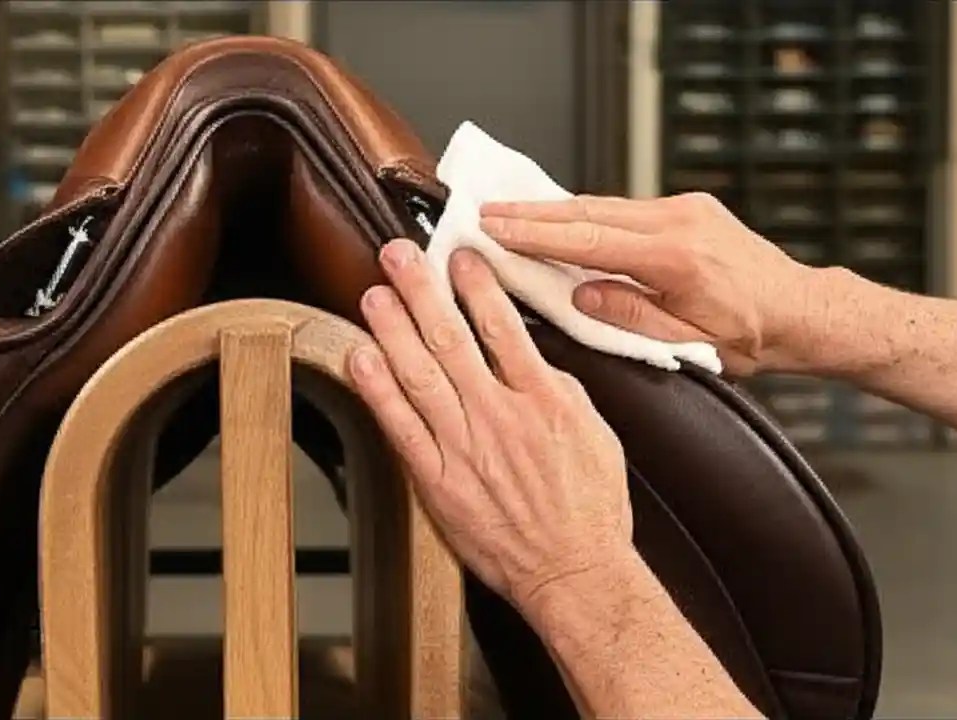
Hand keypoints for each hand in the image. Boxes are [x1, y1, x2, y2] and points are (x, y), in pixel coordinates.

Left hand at [347, 238, 633, 610]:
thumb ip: (559, 390)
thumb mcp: (595, 433)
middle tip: (398, 254)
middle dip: (421, 289)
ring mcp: (464, 448)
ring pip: (419, 373)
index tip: (460, 257)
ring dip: (393, 327)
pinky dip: (378, 389)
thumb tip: (530, 357)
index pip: (502, 326)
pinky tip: (361, 357)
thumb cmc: (591, 511)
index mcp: (543, 399)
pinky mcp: (438, 481)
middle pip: (451, 337)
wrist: (575, 571)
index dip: (476, 285)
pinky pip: (401, 427)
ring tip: (375, 293)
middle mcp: (499, 416)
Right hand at [479, 192, 820, 375]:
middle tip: (484, 210)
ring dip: (555, 209)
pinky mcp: (688, 208)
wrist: (801, 310)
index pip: (587, 239)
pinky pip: (626, 208)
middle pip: (588, 211)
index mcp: (675, 257)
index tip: (493, 226)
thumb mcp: (687, 342)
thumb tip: (580, 294)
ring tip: (509, 212)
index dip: (534, 232)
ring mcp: (684, 209)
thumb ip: (629, 316)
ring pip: (604, 204)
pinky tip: (560, 217)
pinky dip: (587, 213)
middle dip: (531, 211)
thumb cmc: (751, 335)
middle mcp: (679, 221)